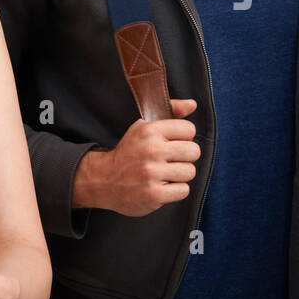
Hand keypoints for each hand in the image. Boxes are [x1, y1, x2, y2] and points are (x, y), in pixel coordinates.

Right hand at [72, 98, 199, 215]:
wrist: (104, 179)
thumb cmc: (129, 152)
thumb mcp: (144, 127)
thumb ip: (171, 112)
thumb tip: (192, 104)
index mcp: (150, 130)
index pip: (189, 130)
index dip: (184, 138)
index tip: (172, 143)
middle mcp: (151, 150)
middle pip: (194, 151)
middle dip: (185, 157)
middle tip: (171, 160)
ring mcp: (152, 174)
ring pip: (190, 171)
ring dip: (180, 175)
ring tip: (165, 174)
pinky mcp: (154, 194)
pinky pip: (184, 190)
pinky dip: (176, 190)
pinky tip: (163, 186)